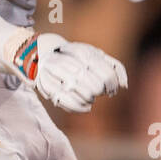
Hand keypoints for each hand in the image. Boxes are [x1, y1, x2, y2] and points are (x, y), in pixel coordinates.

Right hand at [10, 33, 127, 113]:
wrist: (35, 53)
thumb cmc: (70, 55)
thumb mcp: (91, 53)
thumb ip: (112, 65)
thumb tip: (124, 85)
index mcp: (81, 52)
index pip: (106, 74)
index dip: (112, 85)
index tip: (112, 88)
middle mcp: (69, 63)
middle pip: (97, 86)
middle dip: (102, 92)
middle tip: (101, 91)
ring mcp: (57, 76)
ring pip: (85, 96)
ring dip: (92, 99)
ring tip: (90, 95)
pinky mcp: (48, 88)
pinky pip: (71, 104)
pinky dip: (82, 108)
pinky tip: (84, 104)